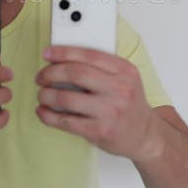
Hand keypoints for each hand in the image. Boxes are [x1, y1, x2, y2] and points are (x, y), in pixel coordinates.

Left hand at [35, 45, 159, 161]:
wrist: (146, 135)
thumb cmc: (129, 105)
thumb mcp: (125, 79)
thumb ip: (101, 67)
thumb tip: (63, 58)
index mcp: (124, 70)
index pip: (88, 54)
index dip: (63, 52)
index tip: (47, 53)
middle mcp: (119, 89)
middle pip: (75, 73)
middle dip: (51, 73)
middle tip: (41, 76)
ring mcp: (110, 111)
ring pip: (66, 97)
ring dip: (46, 94)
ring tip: (42, 94)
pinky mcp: (99, 131)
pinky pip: (65, 121)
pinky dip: (48, 115)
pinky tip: (43, 111)